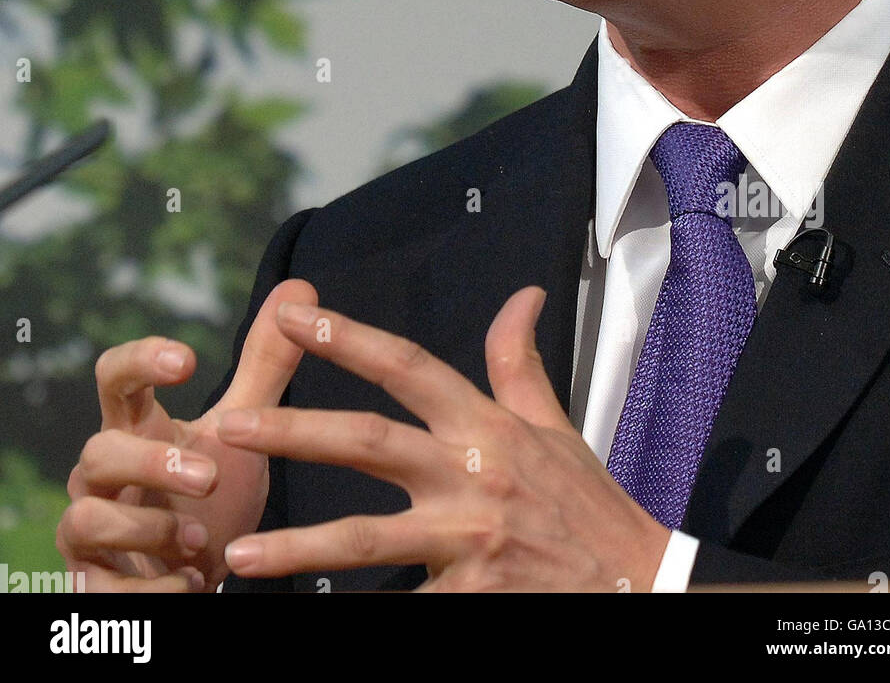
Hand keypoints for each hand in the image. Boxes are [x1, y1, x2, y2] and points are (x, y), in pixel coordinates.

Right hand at [56, 278, 317, 591]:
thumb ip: (266, 366)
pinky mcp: (93, 586)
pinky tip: (189, 585)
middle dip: (150, 465)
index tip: (185, 358)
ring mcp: (90, 531)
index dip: (139, 360)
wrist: (198, 572)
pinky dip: (149, 591)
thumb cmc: (210, 491)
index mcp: (136, 427)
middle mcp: (102, 477)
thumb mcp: (241, 428)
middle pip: (96, 453)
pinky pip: (102, 591)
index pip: (114, 378)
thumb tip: (301, 286)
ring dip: (147, 531)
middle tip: (209, 475)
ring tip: (198, 540)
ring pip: (86, 520)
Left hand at [217, 287, 670, 591]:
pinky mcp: (472, 598)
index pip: (408, 366)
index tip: (290, 317)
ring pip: (368, 538)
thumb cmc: (586, 502)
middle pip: (370, 443)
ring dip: (297, 546)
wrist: (639, 584)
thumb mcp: (553, 425)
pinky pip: (401, 605)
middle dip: (293, 432)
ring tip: (236, 554)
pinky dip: (357, 614)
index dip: (348, 337)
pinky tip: (305, 621)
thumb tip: (523, 293)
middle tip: (226, 427)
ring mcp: (470, 539)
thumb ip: (519, 362)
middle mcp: (472, 474)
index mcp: (485, 425)